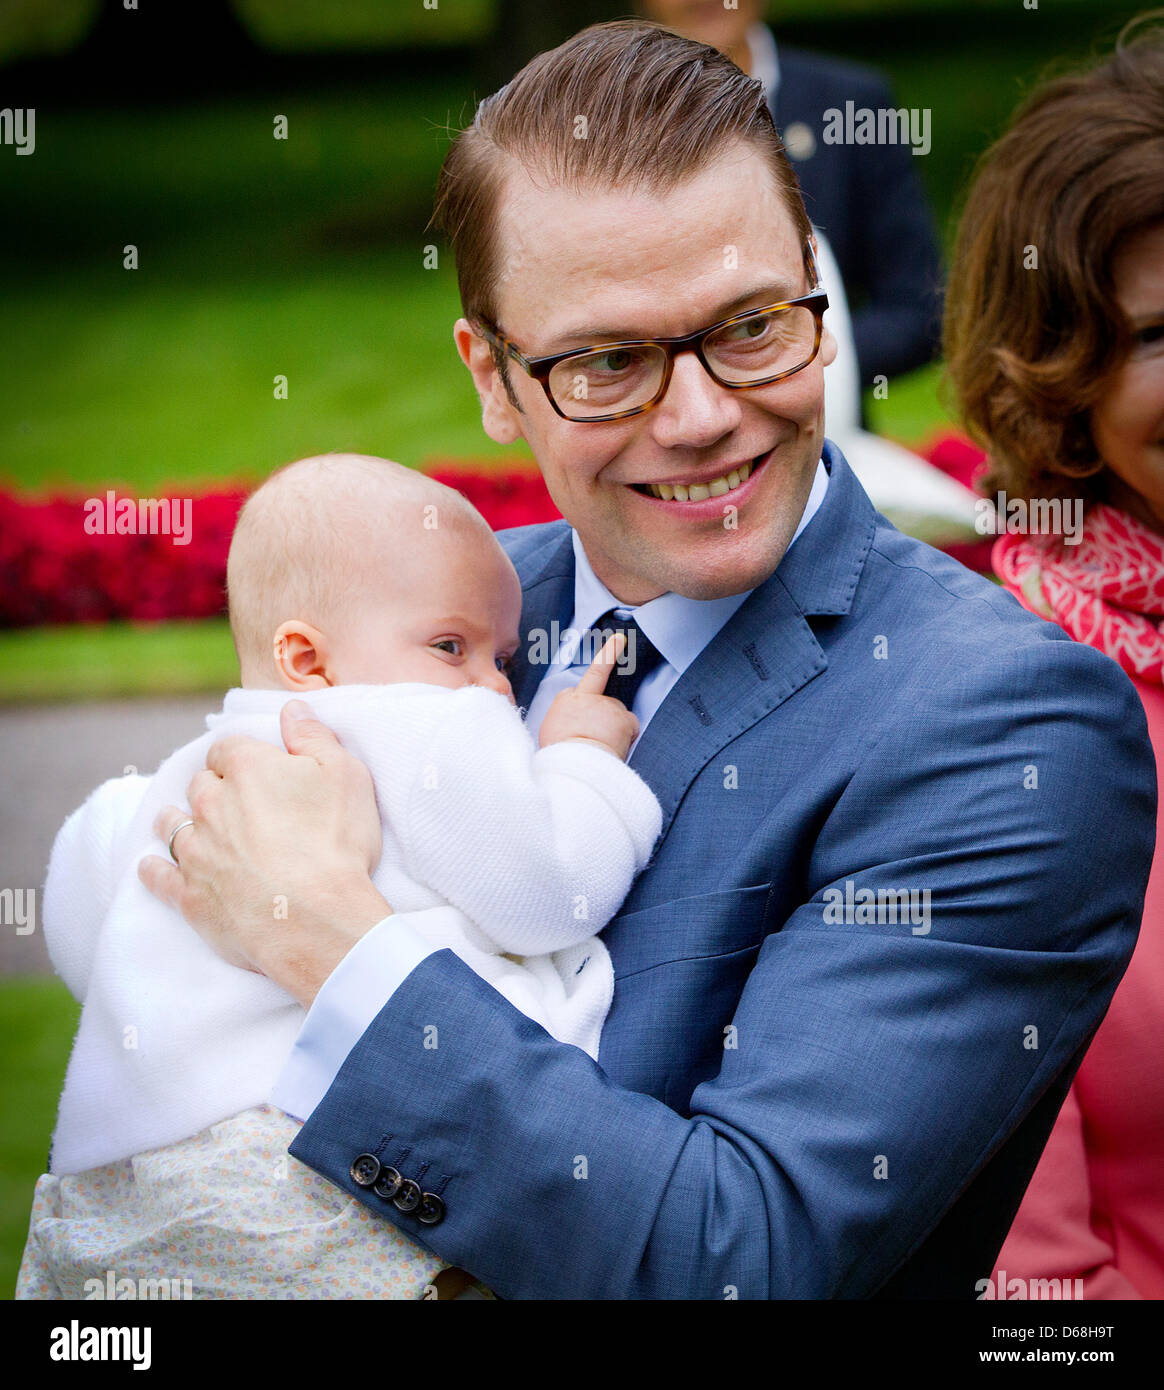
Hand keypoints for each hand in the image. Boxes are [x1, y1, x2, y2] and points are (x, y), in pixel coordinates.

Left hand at [138, 700, 391, 1005]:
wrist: (314, 919)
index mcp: (247, 769)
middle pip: (199, 785)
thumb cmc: (335, 843)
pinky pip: (159, 875)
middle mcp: (211, 804)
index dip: (238, 756)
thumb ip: (314, 736)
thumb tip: (292, 709)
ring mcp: (195, 850)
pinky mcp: (189, 893)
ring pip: (172, 825)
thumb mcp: (345, 775)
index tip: (249, 766)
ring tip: (183, 823)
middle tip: (227, 799)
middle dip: (211, 788)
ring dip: (177, 820)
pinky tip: (150, 866)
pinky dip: (153, 868)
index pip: (227, 748)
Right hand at [538, 633, 639, 759]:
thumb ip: (564, 719)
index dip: (606, 658)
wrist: (572, 764)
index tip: (620, 640)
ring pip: (617, 714)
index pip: (586, 678)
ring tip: (601, 746)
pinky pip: (630, 726)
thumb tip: (571, 726)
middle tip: (595, 737)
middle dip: (604, 716)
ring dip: (614, 728)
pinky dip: (626, 736)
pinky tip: (614, 746)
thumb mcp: (549, 732)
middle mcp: (586, 696)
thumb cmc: (558, 755)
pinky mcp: (622, 716)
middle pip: (603, 701)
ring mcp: (606, 704)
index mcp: (565, 700)